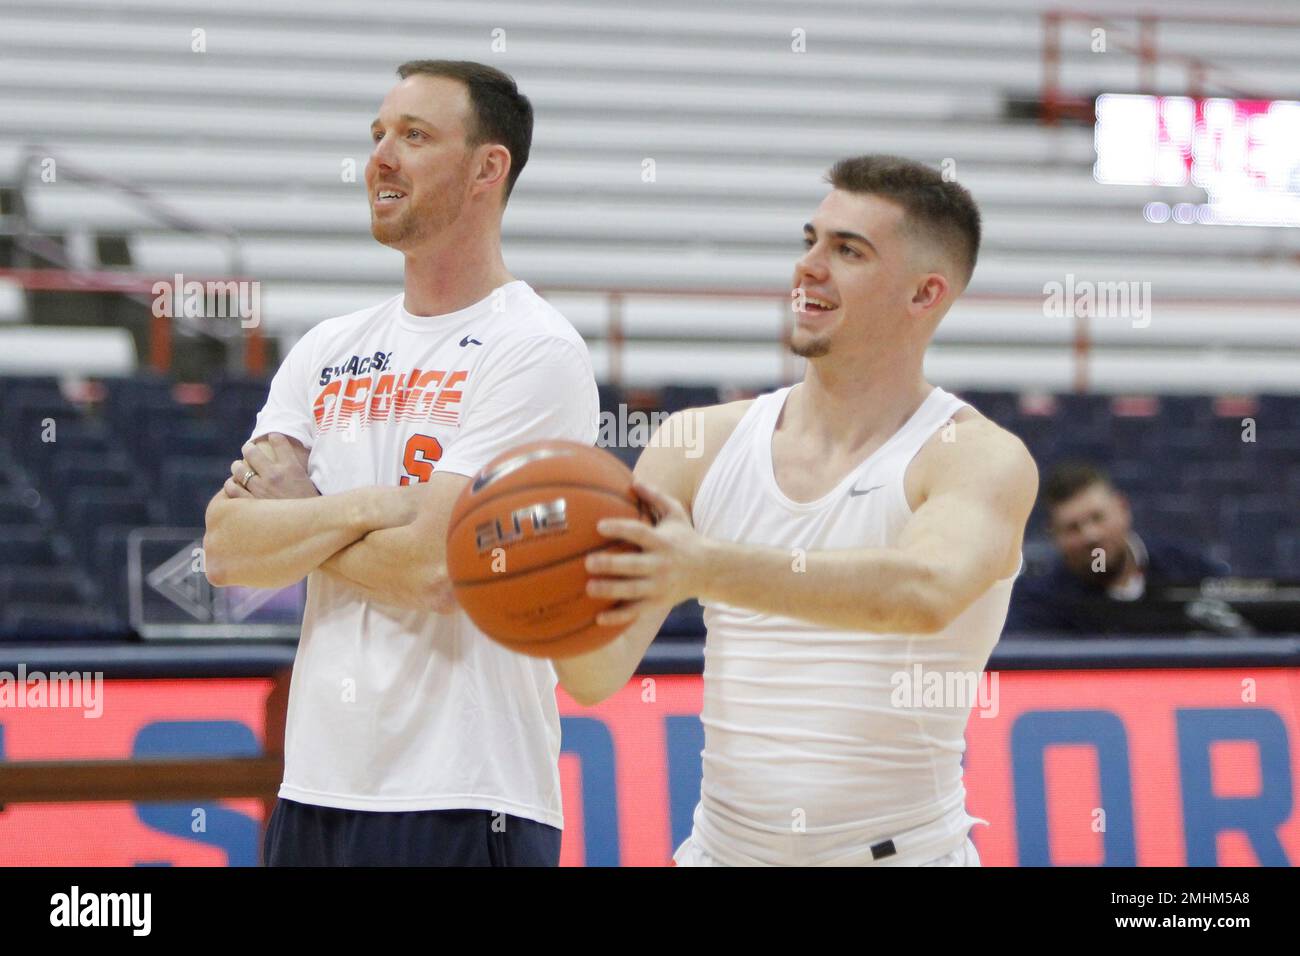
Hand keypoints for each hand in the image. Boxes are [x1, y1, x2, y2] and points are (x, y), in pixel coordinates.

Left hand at [225, 434, 317, 499]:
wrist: (309, 528)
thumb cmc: (310, 506)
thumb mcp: (309, 484)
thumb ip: (297, 472)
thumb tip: (291, 465)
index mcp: (292, 467)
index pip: (279, 441)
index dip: (274, 437)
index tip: (273, 437)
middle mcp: (274, 475)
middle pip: (252, 452)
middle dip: (248, 448)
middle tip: (249, 449)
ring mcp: (260, 489)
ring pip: (239, 469)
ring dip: (237, 466)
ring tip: (238, 467)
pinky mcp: (250, 503)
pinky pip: (232, 489)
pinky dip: (231, 485)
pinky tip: (233, 484)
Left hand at [584, 481, 710, 625]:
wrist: (708, 570)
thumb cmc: (686, 538)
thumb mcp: (676, 514)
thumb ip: (655, 496)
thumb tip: (633, 480)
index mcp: (662, 541)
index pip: (639, 533)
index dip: (620, 529)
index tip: (599, 526)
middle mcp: (660, 564)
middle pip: (633, 565)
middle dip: (611, 565)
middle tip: (588, 562)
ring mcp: (658, 586)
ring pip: (632, 591)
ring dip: (610, 590)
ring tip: (589, 588)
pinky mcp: (657, 603)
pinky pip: (635, 612)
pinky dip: (618, 617)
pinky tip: (599, 618)